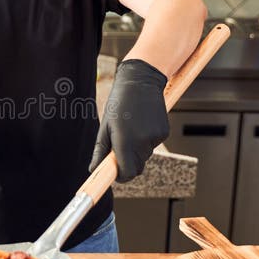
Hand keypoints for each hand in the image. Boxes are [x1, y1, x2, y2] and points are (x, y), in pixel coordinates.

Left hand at [90, 59, 168, 181]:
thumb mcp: (105, 126)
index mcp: (125, 142)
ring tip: (130, 128)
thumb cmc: (119, 103)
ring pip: (145, 156)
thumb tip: (93, 169)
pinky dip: (146, 140)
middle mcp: (142, 143)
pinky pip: (153, 145)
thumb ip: (100, 150)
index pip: (127, 174)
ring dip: (136, 150)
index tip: (115, 173)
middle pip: (137, 168)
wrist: (141, 81)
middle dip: (127, 163)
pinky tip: (142, 123)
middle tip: (119, 146)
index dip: (120, 176)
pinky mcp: (164, 133)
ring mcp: (155, 138)